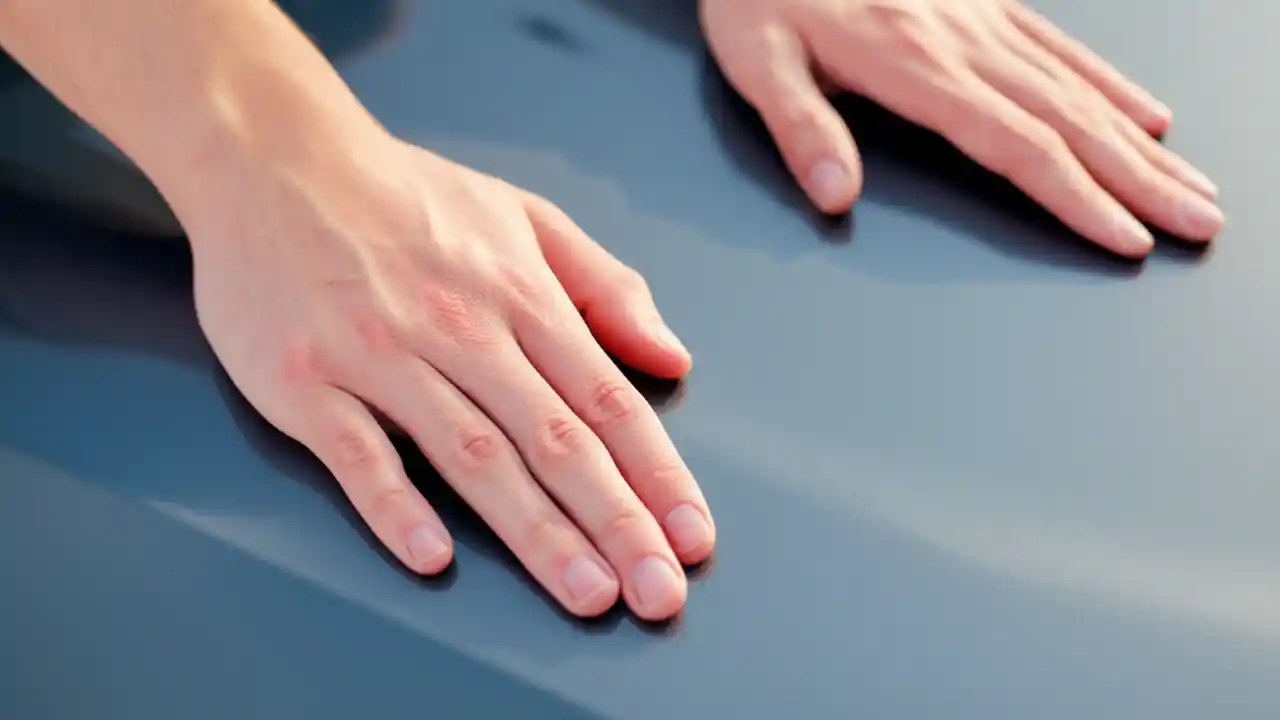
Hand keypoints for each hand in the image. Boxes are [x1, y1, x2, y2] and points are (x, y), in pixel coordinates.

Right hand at [182, 133, 714, 619]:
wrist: (277, 159)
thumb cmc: (410, 197)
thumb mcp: (526, 217)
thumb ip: (605, 288)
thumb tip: (671, 355)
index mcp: (520, 297)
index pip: (606, 401)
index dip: (656, 475)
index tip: (692, 539)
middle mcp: (461, 330)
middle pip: (554, 441)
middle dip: (615, 522)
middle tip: (659, 594)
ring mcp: (381, 357)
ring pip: (473, 455)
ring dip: (535, 530)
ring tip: (585, 592)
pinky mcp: (306, 381)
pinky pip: (357, 453)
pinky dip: (396, 504)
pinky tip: (435, 557)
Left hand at [700, 0, 1223, 256]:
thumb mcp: (758, 58)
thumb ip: (802, 127)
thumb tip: (836, 194)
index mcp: (913, 65)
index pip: (1015, 144)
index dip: (1074, 196)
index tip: (1123, 238)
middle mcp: (963, 41)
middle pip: (1071, 121)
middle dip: (1140, 180)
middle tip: (1198, 223)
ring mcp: (981, 17)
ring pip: (1081, 87)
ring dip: (1142, 142)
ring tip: (1193, 183)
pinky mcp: (983, 1)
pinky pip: (1063, 47)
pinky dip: (1113, 84)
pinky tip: (1146, 113)